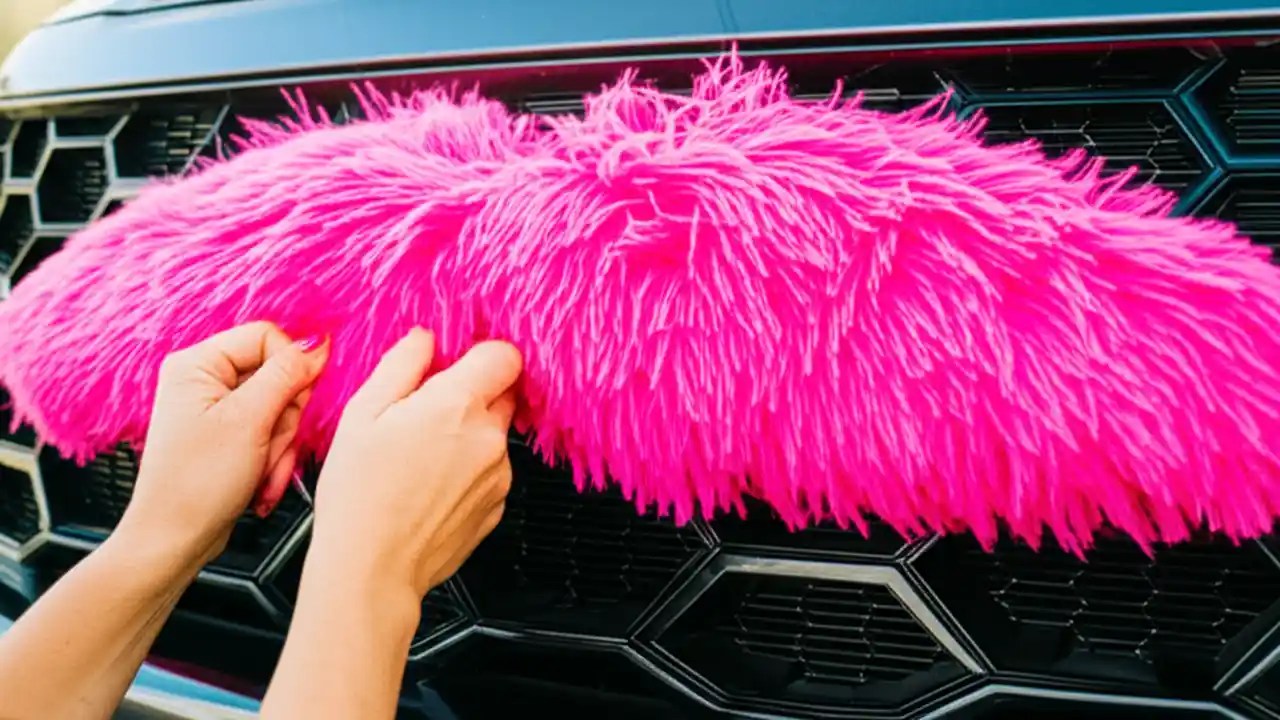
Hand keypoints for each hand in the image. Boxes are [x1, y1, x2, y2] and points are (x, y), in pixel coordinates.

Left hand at [120, 321, 328, 567]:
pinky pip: (271, 432)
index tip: (294, 402)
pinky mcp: (229, 435)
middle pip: (279, 374)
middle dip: (285, 417)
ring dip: (281, 445)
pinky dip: (273, 458)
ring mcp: (217, 409)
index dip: (291, 367)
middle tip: (270, 444)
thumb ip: (287, 375)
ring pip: (280, 407)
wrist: (175, 539)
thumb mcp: (250, 421)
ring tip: (262, 471)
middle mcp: (204, 380)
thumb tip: (318, 344)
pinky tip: (260, 481)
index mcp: (198, 364)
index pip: (268, 337)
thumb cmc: (196, 484)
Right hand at [310, 328, 521, 597]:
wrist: (371, 571)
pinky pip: (491, 473)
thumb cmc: (359, 496)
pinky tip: (429, 487)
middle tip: (426, 415)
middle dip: (472, 396)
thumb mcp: (362, 414)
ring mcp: (498, 476)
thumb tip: (424, 339)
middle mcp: (488, 439)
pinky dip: (469, 472)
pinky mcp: (497, 507)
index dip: (481, 355)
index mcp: (457, 406)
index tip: (459, 364)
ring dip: (469, 437)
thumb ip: (401, 365)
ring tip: (420, 460)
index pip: (504, 356)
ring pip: (495, 436)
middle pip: (502, 395)